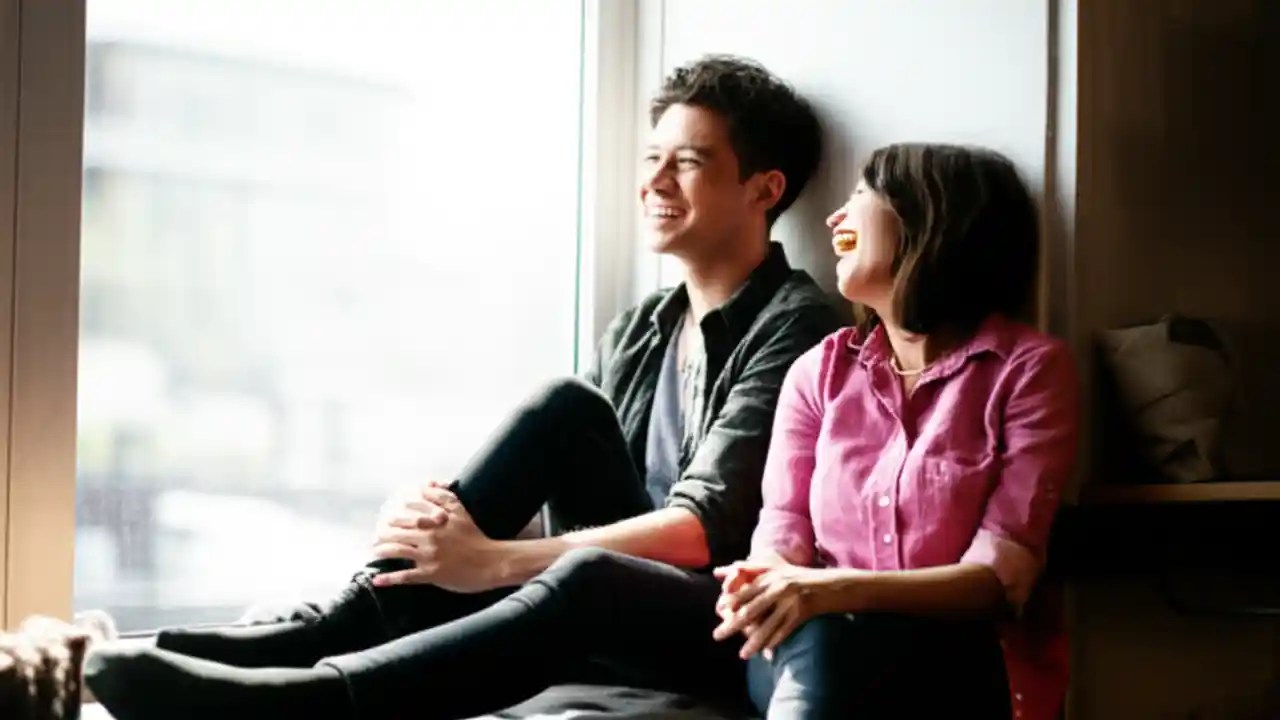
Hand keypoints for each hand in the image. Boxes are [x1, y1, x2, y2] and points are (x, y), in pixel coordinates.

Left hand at [369, 486, 505, 592]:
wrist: (491, 561)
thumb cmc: (475, 536)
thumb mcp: (460, 511)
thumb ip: (443, 496)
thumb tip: (427, 483)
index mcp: (434, 520)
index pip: (406, 513)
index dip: (392, 514)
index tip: (385, 517)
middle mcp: (429, 536)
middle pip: (396, 531)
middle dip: (382, 533)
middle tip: (375, 536)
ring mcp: (428, 556)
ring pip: (396, 551)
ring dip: (381, 551)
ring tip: (375, 552)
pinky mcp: (430, 574)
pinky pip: (405, 576)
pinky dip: (389, 578)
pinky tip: (377, 580)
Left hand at [712, 563, 838, 660]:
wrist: (830, 584)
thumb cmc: (799, 574)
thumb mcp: (776, 565)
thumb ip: (749, 567)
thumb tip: (722, 569)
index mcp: (771, 576)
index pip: (747, 590)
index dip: (733, 600)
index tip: (719, 609)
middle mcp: (779, 588)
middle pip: (752, 609)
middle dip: (733, 624)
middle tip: (718, 635)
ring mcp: (790, 601)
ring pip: (768, 625)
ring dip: (754, 642)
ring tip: (742, 655)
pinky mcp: (801, 613)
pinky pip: (784, 631)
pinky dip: (774, 643)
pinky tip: (765, 654)